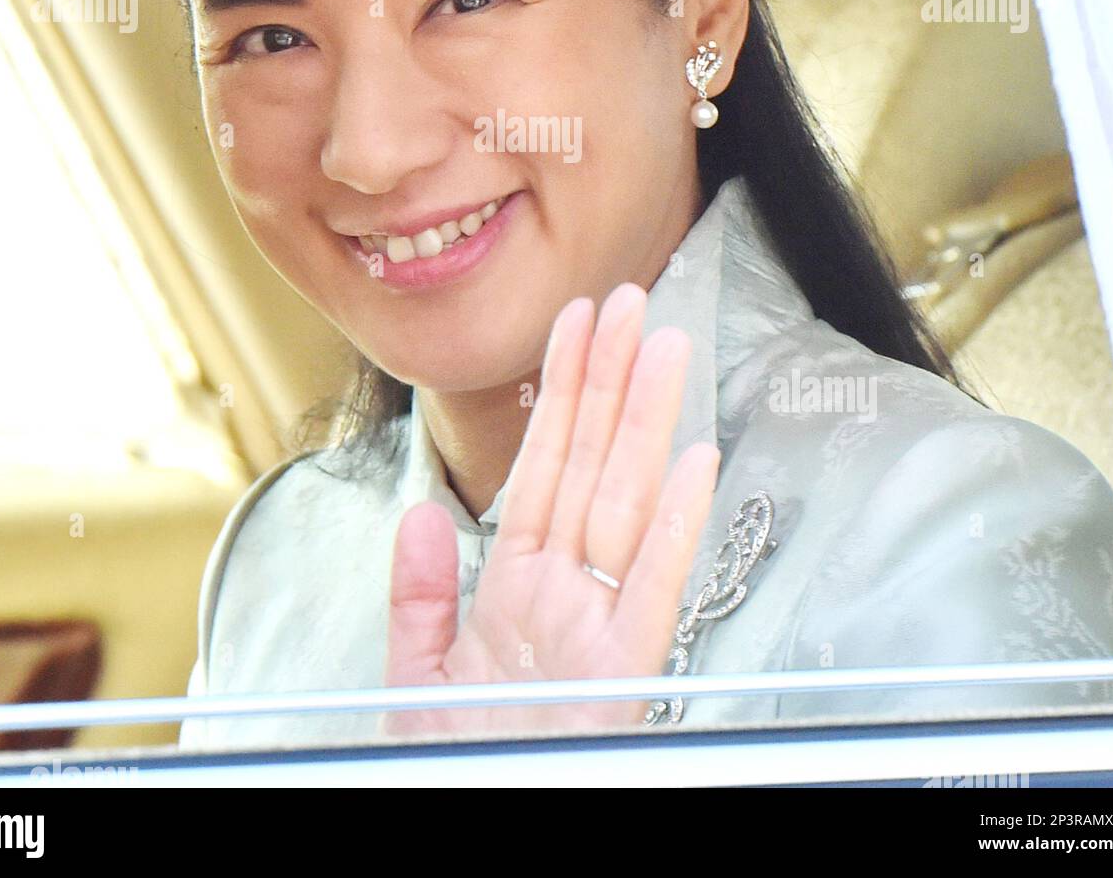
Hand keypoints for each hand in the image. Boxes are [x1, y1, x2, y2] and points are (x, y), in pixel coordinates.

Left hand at [381, 282, 719, 738]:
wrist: (480, 812)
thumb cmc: (461, 758)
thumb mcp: (419, 682)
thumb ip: (418, 598)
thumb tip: (416, 515)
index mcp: (515, 589)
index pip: (544, 467)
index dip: (561, 393)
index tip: (576, 323)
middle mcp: (563, 595)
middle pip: (592, 467)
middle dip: (611, 381)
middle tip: (632, 299)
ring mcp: (596, 631)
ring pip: (626, 505)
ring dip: (647, 422)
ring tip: (666, 342)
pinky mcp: (623, 680)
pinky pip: (652, 591)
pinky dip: (676, 527)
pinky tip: (696, 460)